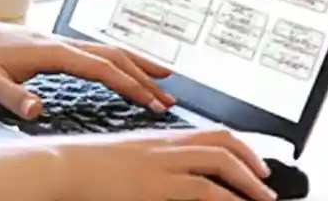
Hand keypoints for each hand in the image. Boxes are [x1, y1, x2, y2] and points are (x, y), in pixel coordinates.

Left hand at [0, 19, 175, 119]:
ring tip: (164, 80)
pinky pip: (95, 51)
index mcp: (49, 51)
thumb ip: (12, 97)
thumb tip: (37, 111)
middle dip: (143, 77)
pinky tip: (124, 69)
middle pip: (112, 56)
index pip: (99, 68)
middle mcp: (58, 42)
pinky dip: (117, 60)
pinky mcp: (53, 46)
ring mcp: (57, 42)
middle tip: (169, 100)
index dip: (127, 85)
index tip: (150, 102)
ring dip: (136, 65)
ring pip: (106, 50)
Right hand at [44, 128, 276, 200]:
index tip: (251, 161)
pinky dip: (228, 198)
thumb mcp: (121, 161)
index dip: (237, 145)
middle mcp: (164, 146)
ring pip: (220, 160)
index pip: (207, 132)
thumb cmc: (83, 167)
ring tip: (264, 197)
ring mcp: (161, 163)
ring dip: (250, 181)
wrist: (60, 166)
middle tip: (266, 179)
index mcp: (157, 139)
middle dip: (251, 158)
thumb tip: (164, 180)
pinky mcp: (156, 184)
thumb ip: (147, 167)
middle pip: (221, 140)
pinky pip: (204, 189)